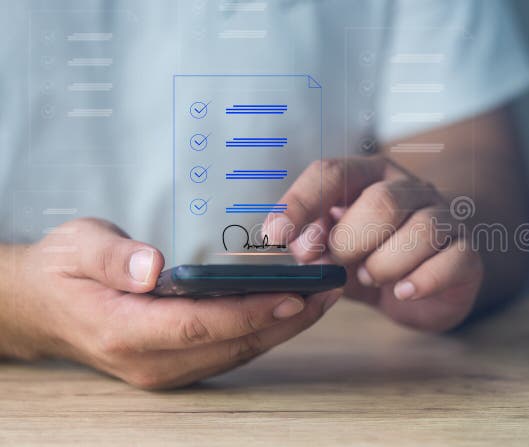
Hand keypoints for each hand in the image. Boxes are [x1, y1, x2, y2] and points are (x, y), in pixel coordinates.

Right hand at [3, 218, 339, 388]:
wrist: (42, 308)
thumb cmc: (62, 271)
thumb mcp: (77, 246)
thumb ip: (114, 257)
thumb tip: (152, 267)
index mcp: (123, 330)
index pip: (198, 325)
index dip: (250, 313)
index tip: (295, 295)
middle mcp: (148, 361)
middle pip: (230, 344)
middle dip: (286, 319)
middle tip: (330, 288)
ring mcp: (163, 371)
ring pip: (237, 353)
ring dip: (284, 327)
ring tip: (324, 295)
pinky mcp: (176, 367)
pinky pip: (229, 352)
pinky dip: (264, 331)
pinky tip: (292, 308)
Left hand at [264, 156, 482, 331]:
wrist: (423, 286)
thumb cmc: (372, 258)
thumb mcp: (336, 249)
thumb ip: (316, 244)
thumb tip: (298, 248)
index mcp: (370, 176)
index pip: (333, 173)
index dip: (301, 202)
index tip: (274, 236)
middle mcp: (411, 189)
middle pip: (382, 202)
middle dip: (350, 242)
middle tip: (338, 266)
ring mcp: (445, 218)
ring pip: (422, 230)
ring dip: (386, 263)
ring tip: (370, 278)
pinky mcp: (467, 253)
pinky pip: (452, 259)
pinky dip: (422, 280)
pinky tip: (402, 292)